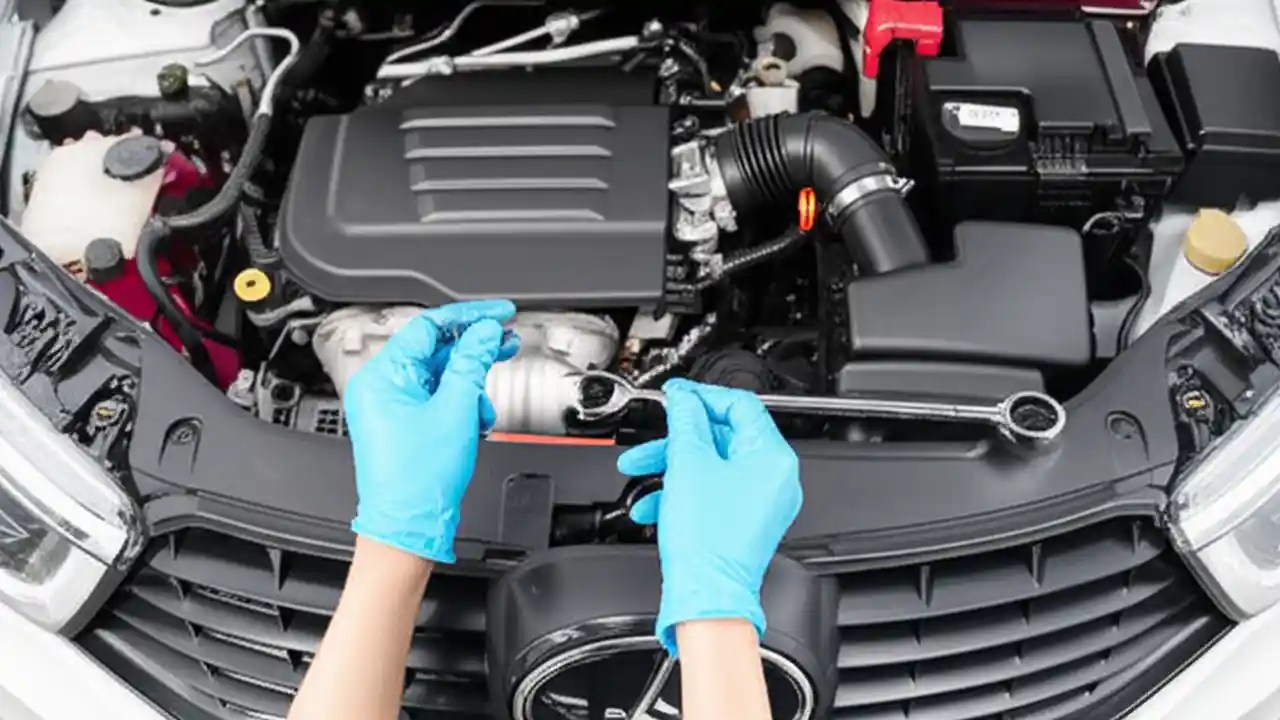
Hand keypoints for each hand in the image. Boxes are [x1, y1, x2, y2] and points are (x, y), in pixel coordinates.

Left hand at [345, 300, 518, 562]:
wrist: (410, 525)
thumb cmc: (418, 478)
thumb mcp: (455, 409)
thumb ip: (471, 363)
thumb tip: (484, 332)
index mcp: (383, 376)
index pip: (428, 326)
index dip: (468, 317)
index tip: (498, 314)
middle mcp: (381, 386)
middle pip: (435, 349)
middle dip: (474, 350)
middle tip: (506, 342)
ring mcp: (392, 405)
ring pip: (440, 375)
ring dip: (469, 384)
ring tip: (486, 401)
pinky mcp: (404, 422)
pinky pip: (436, 397)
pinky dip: (460, 403)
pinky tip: (475, 418)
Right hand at [617, 379, 801, 653]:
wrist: (706, 597)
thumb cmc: (708, 541)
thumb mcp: (689, 465)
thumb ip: (686, 422)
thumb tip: (684, 398)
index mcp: (772, 458)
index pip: (740, 406)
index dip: (703, 397)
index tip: (676, 395)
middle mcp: (773, 479)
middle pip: (721, 438)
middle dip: (677, 440)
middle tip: (651, 438)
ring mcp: (759, 503)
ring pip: (710, 467)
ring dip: (670, 466)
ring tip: (640, 471)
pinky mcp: (741, 523)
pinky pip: (710, 493)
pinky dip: (680, 492)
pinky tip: (652, 504)